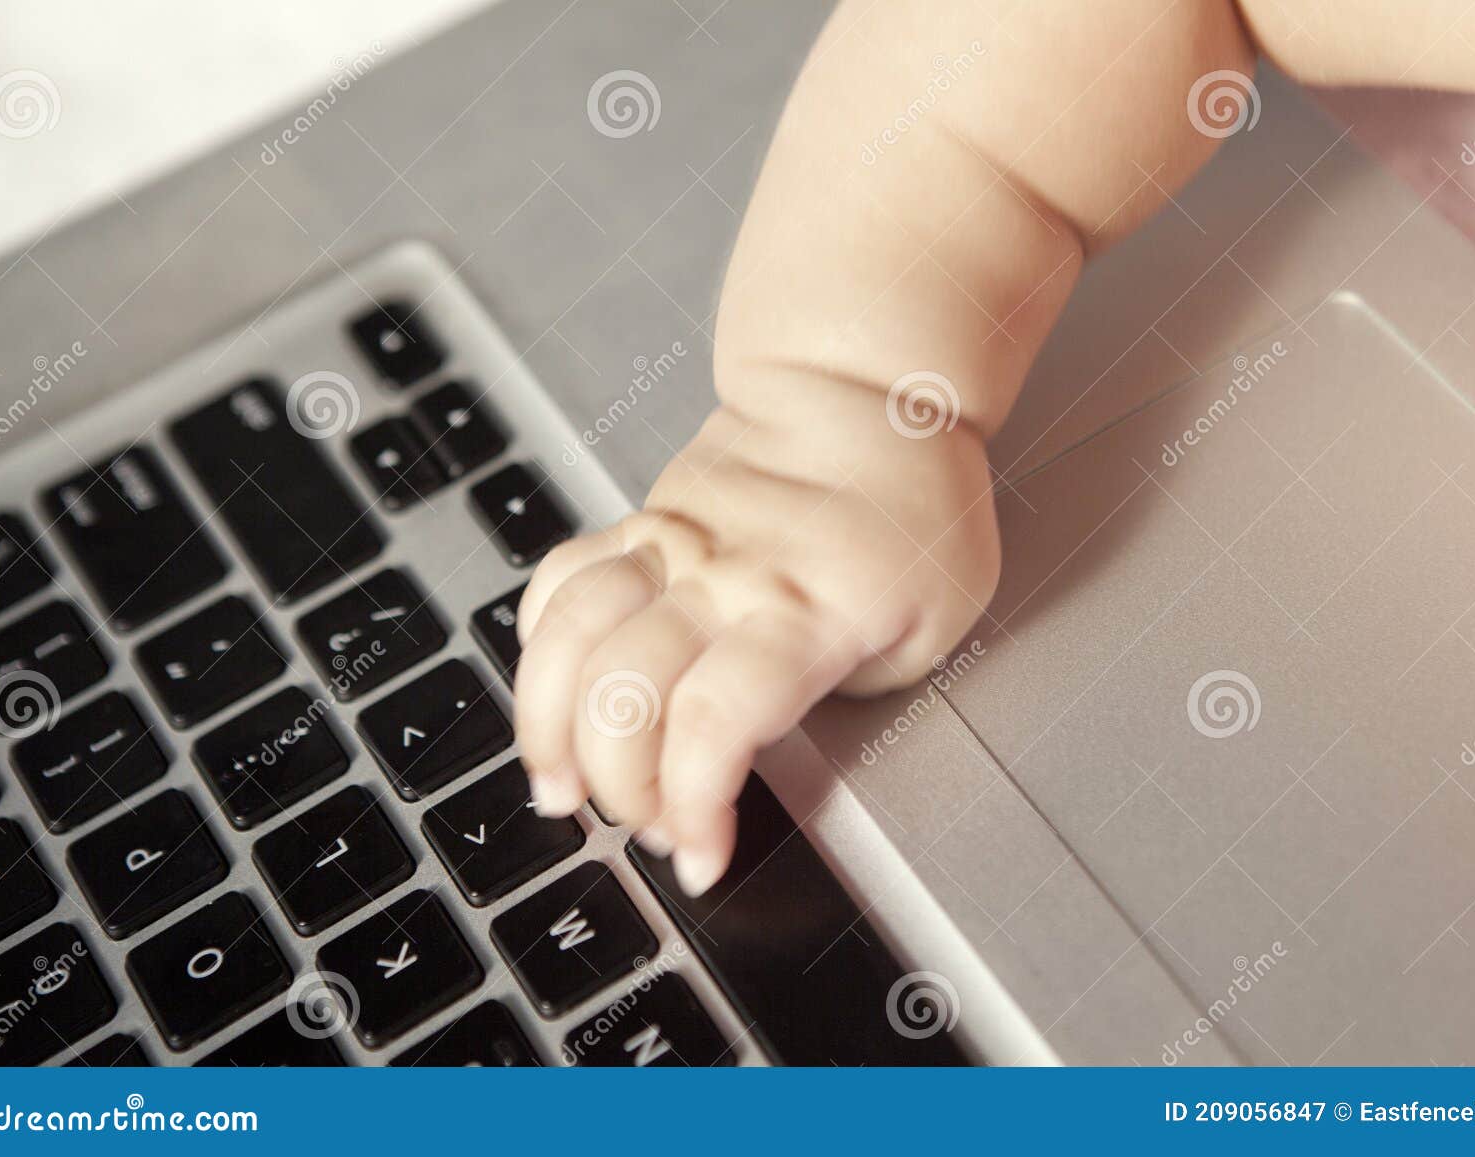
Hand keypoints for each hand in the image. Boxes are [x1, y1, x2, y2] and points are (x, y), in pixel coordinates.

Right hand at [513, 390, 999, 893]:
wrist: (866, 389)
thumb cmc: (912, 507)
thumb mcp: (934, 626)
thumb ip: (859, 697)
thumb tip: (788, 751)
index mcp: (804, 610)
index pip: (715, 721)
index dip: (692, 804)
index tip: (700, 854)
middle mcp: (722, 579)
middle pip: (624, 695)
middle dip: (622, 787)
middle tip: (651, 826)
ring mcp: (668, 548)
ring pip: (569, 639)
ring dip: (549, 728)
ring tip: (561, 787)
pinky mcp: (637, 526)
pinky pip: (559, 583)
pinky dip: (540, 649)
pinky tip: (554, 697)